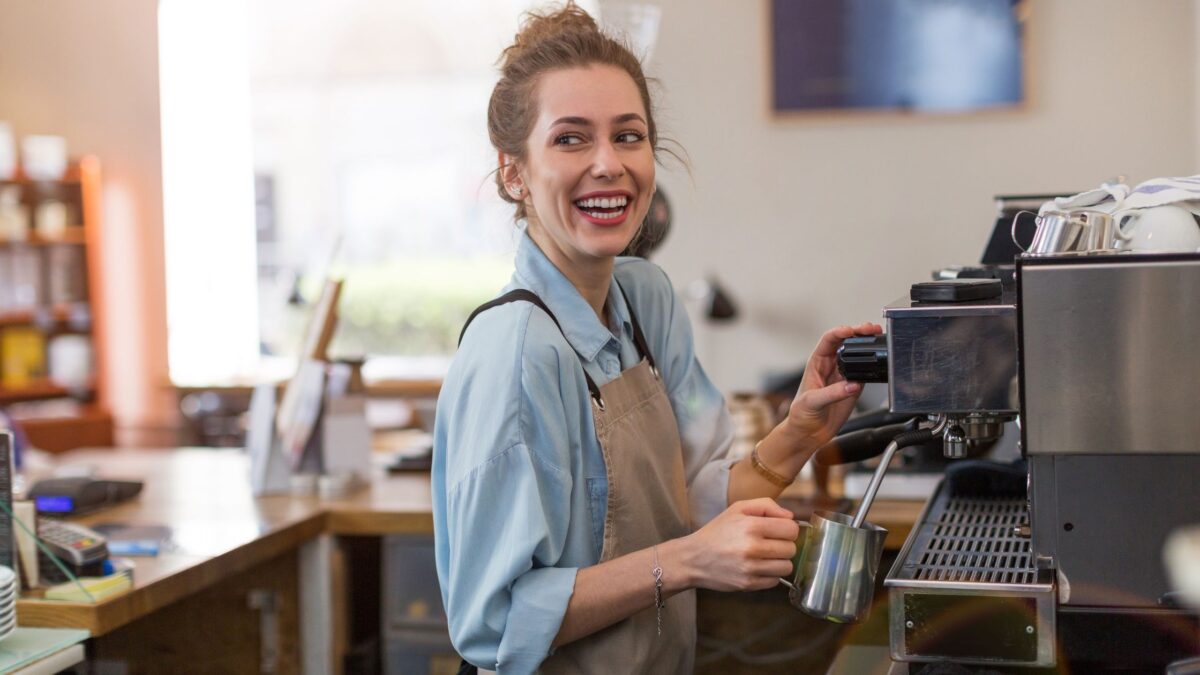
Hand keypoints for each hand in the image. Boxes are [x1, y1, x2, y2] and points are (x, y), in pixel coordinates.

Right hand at [679, 498, 799, 591]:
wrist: (694, 558)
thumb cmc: (717, 532)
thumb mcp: (737, 509)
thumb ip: (766, 505)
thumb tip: (791, 517)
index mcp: (751, 526)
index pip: (791, 529)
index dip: (787, 529)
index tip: (777, 530)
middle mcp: (752, 548)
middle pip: (791, 549)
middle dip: (783, 545)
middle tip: (769, 543)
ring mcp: (751, 569)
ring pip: (787, 567)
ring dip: (779, 561)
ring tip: (765, 556)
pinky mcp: (749, 584)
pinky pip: (776, 581)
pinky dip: (770, 574)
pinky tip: (757, 567)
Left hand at [786, 322, 882, 448]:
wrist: (809, 433)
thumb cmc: (801, 414)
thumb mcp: (812, 402)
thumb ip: (831, 393)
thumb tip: (851, 385)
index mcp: (816, 363)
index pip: (828, 340)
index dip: (840, 332)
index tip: (850, 330)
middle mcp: (831, 366)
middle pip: (846, 342)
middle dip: (859, 332)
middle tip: (871, 329)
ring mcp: (843, 375)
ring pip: (858, 354)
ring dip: (868, 344)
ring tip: (878, 338)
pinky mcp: (854, 387)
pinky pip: (865, 372)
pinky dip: (873, 365)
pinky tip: (878, 362)